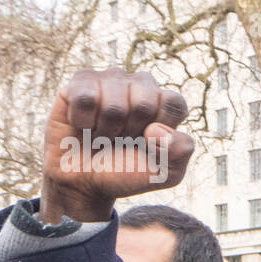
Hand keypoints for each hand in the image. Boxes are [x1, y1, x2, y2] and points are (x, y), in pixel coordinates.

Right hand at [40, 67, 193, 224]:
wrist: (86, 182)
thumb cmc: (128, 173)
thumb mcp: (166, 173)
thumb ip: (180, 151)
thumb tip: (155, 129)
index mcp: (166, 102)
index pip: (173, 104)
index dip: (159, 133)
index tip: (148, 145)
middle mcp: (140, 85)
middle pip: (144, 105)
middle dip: (131, 133)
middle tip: (122, 140)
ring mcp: (111, 79)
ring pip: (113, 105)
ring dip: (106, 130)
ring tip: (103, 134)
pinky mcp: (80, 81)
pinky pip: (85, 99)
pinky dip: (83, 122)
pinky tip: (84, 124)